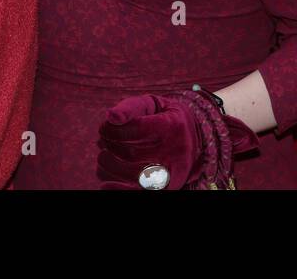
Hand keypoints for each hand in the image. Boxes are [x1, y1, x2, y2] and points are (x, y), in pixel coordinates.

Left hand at [96, 92, 257, 189]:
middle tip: (102, 141)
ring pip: (130, 174)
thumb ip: (131, 106)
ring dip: (108, 165)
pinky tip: (105, 181)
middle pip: (130, 153)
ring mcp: (173, 172)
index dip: (112, 128)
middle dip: (108, 146)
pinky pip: (137, 191)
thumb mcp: (154, 105)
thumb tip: (110, 116)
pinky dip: (117, 187)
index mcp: (174, 126)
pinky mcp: (167, 187)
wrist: (194, 140)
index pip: (135, 129)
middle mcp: (176, 151)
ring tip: (104, 155)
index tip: (105, 126)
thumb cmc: (166, 118)